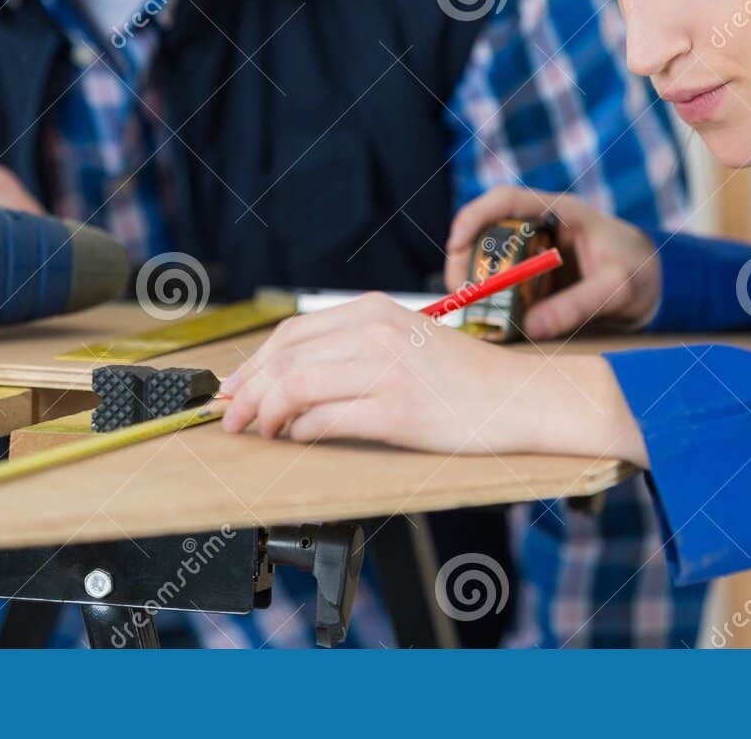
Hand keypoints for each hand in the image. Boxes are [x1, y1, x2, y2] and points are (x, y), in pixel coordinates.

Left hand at [219, 292, 648, 464]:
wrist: (520, 398)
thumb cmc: (464, 379)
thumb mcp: (404, 341)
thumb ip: (352, 349)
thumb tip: (288, 376)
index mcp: (373, 311)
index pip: (291, 333)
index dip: (253, 363)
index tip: (234, 387)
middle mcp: (375, 332)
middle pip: (283, 357)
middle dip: (246, 390)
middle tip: (229, 416)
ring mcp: (385, 369)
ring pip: (294, 387)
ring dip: (264, 413)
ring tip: (257, 431)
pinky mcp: (395, 409)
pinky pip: (325, 420)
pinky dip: (299, 432)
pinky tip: (295, 439)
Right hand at [446, 188, 660, 339]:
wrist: (652, 286)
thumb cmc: (639, 271)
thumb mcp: (618, 288)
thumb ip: (579, 304)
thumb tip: (530, 326)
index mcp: (559, 212)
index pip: (507, 200)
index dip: (475, 217)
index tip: (455, 244)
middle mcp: (540, 229)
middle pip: (487, 232)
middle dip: (464, 259)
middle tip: (458, 292)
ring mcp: (533, 254)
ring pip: (488, 260)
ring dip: (473, 282)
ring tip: (468, 310)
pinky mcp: (532, 280)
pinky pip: (502, 286)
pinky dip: (490, 301)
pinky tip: (487, 320)